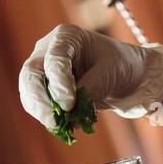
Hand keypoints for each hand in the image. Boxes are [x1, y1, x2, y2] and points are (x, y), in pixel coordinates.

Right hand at [18, 24, 162, 127]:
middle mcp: (49, 51)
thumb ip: (89, 89)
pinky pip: (38, 106)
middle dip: (39, 100)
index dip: (58, 84)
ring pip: (30, 93)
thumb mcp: (110, 73)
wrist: (132, 78)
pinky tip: (65, 126)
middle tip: (54, 121)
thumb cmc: (123, 66)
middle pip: (31, 75)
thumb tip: (67, 110)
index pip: (54, 60)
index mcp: (66, 37)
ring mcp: (45, 71)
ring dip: (42, 112)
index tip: (68, 105)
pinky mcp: (48, 91)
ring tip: (60, 126)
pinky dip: (49, 118)